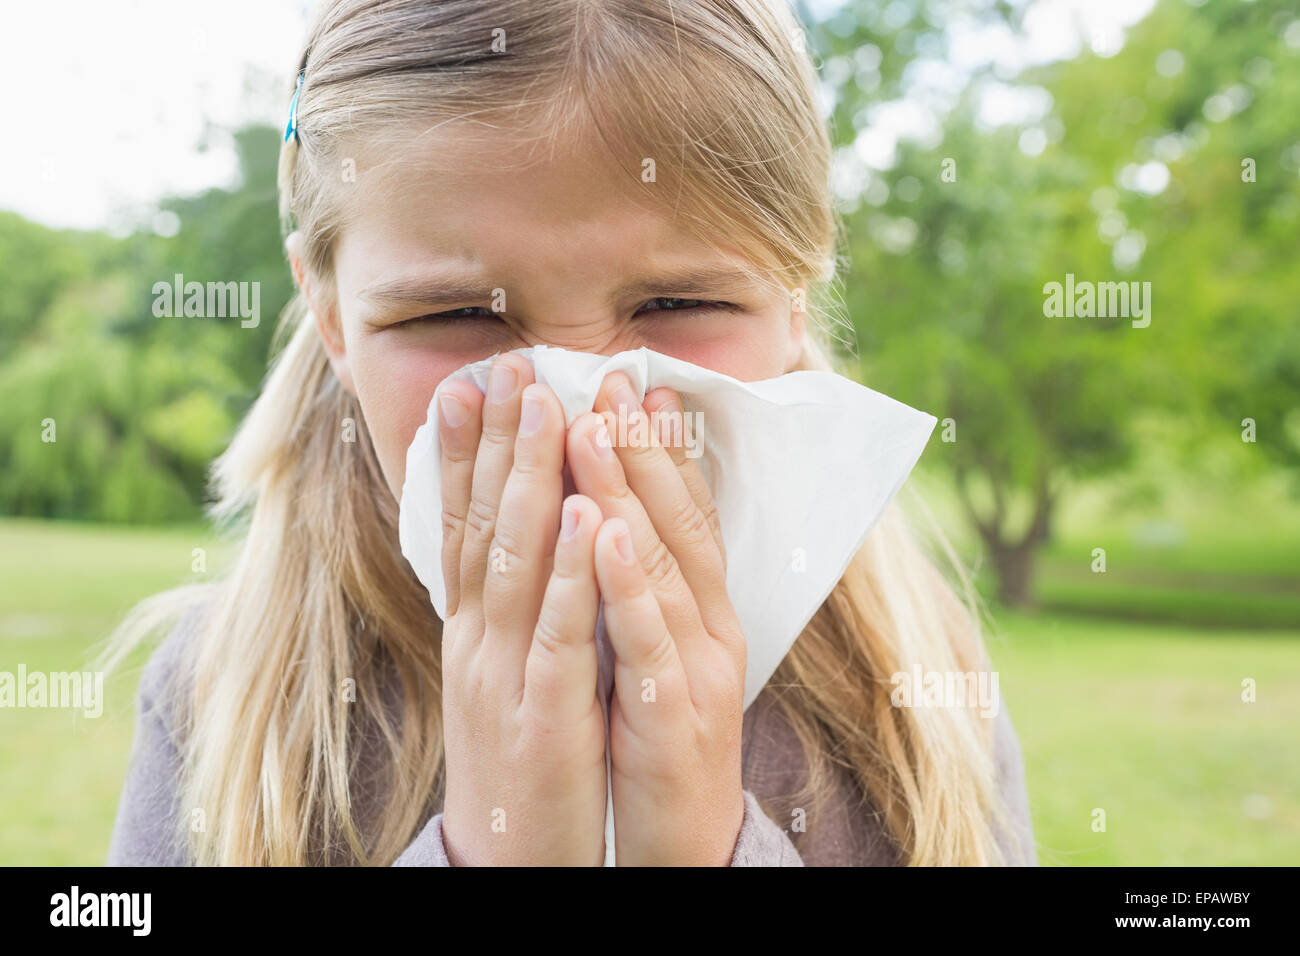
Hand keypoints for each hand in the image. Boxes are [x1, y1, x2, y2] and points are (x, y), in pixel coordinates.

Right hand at [437, 352, 608, 865]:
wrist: (512, 866)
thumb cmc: (521, 763)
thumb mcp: (500, 679)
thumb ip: (505, 613)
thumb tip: (514, 544)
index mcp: (472, 633)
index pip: (461, 527)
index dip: (464, 455)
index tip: (470, 385)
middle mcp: (477, 643)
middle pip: (482, 527)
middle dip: (498, 443)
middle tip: (510, 367)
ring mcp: (505, 675)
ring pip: (513, 563)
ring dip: (528, 480)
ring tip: (545, 407)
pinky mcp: (543, 714)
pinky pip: (557, 632)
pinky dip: (567, 570)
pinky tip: (578, 514)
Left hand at [566, 372, 746, 865]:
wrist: (682, 840)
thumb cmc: (654, 737)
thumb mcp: (650, 650)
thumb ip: (640, 586)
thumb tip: (611, 517)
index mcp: (699, 609)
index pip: (685, 513)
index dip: (661, 448)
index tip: (635, 383)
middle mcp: (709, 625)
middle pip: (677, 520)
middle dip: (641, 444)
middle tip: (609, 374)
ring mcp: (699, 666)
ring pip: (664, 564)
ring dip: (629, 491)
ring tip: (593, 424)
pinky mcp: (675, 712)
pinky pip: (645, 638)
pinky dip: (626, 581)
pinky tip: (604, 532)